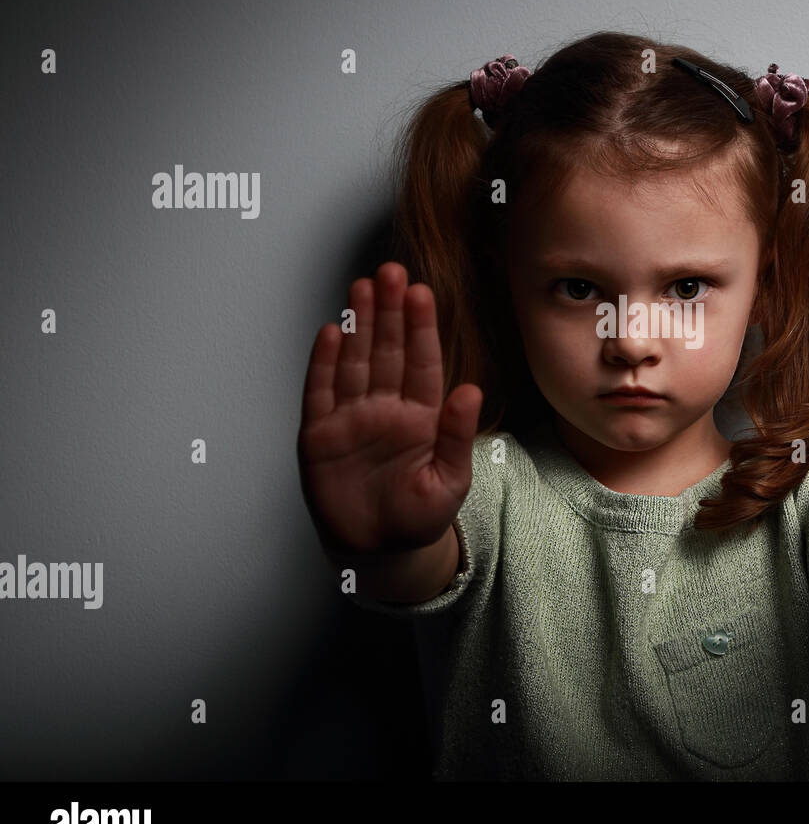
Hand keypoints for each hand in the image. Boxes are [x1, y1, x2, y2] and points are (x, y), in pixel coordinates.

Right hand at [297, 262, 482, 556]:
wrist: (380, 551)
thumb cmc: (419, 517)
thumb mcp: (450, 481)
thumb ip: (458, 436)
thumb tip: (472, 391)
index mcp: (422, 417)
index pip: (422, 362)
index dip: (420, 328)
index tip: (422, 293)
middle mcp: (386, 408)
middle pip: (388, 351)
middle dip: (389, 311)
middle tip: (392, 272)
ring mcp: (352, 418)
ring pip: (356, 361)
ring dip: (359, 324)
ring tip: (363, 287)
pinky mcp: (321, 435)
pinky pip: (321, 392)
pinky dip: (324, 362)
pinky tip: (332, 332)